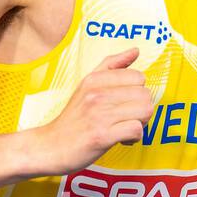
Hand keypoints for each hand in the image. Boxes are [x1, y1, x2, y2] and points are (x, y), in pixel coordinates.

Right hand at [35, 48, 154, 174]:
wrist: (51, 146)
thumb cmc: (73, 118)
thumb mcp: (87, 85)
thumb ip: (112, 65)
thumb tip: (135, 50)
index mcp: (94, 79)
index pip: (138, 76)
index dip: (137, 92)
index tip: (124, 103)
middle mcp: (96, 94)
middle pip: (145, 95)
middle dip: (141, 110)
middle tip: (126, 118)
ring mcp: (98, 115)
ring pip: (145, 111)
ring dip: (140, 123)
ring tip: (124, 127)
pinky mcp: (101, 136)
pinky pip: (136, 130)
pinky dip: (134, 138)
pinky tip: (122, 140)